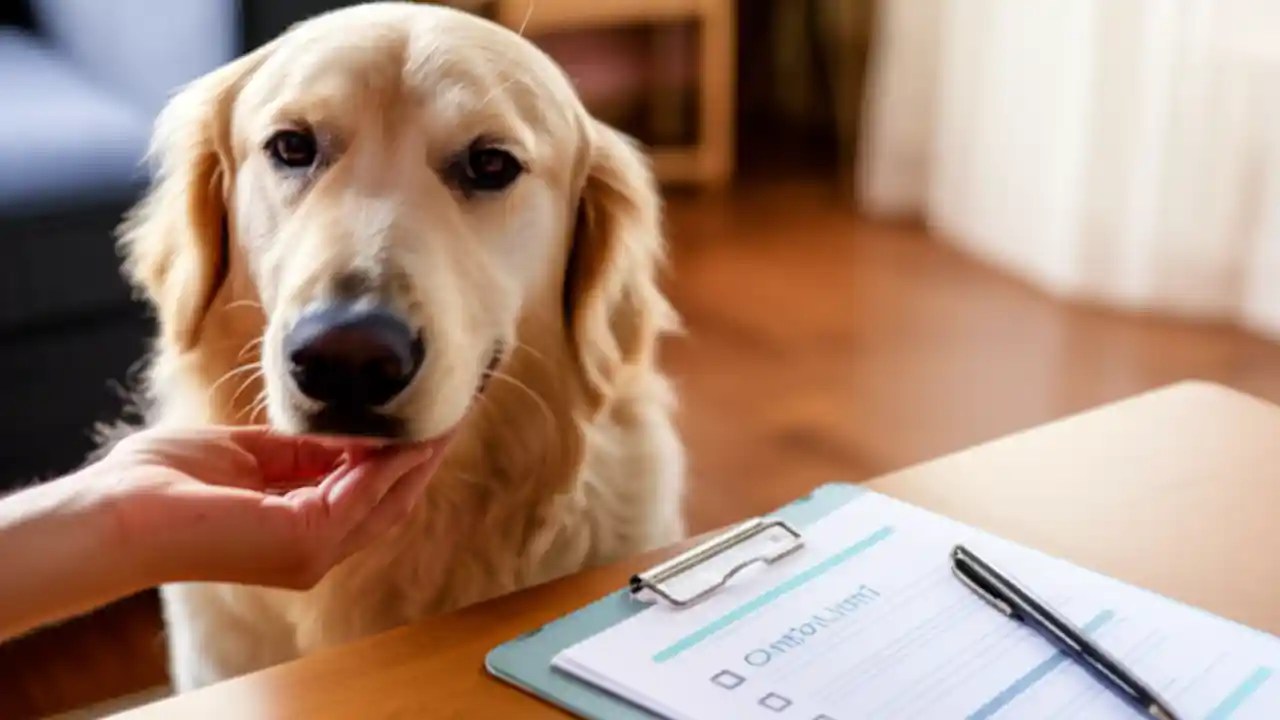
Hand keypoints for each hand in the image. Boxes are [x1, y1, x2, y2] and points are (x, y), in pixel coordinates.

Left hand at [87, 426, 445, 589]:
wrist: (117, 510)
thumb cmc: (159, 481)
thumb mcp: (246, 452)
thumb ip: (299, 449)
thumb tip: (347, 431)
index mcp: (295, 534)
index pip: (363, 498)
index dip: (397, 459)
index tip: (421, 420)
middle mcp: (312, 553)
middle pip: (388, 504)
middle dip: (419, 459)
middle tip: (449, 417)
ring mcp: (312, 553)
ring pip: (386, 500)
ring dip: (414, 456)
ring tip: (439, 417)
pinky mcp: (306, 539)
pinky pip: (364, 492)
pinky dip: (388, 459)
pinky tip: (400, 429)